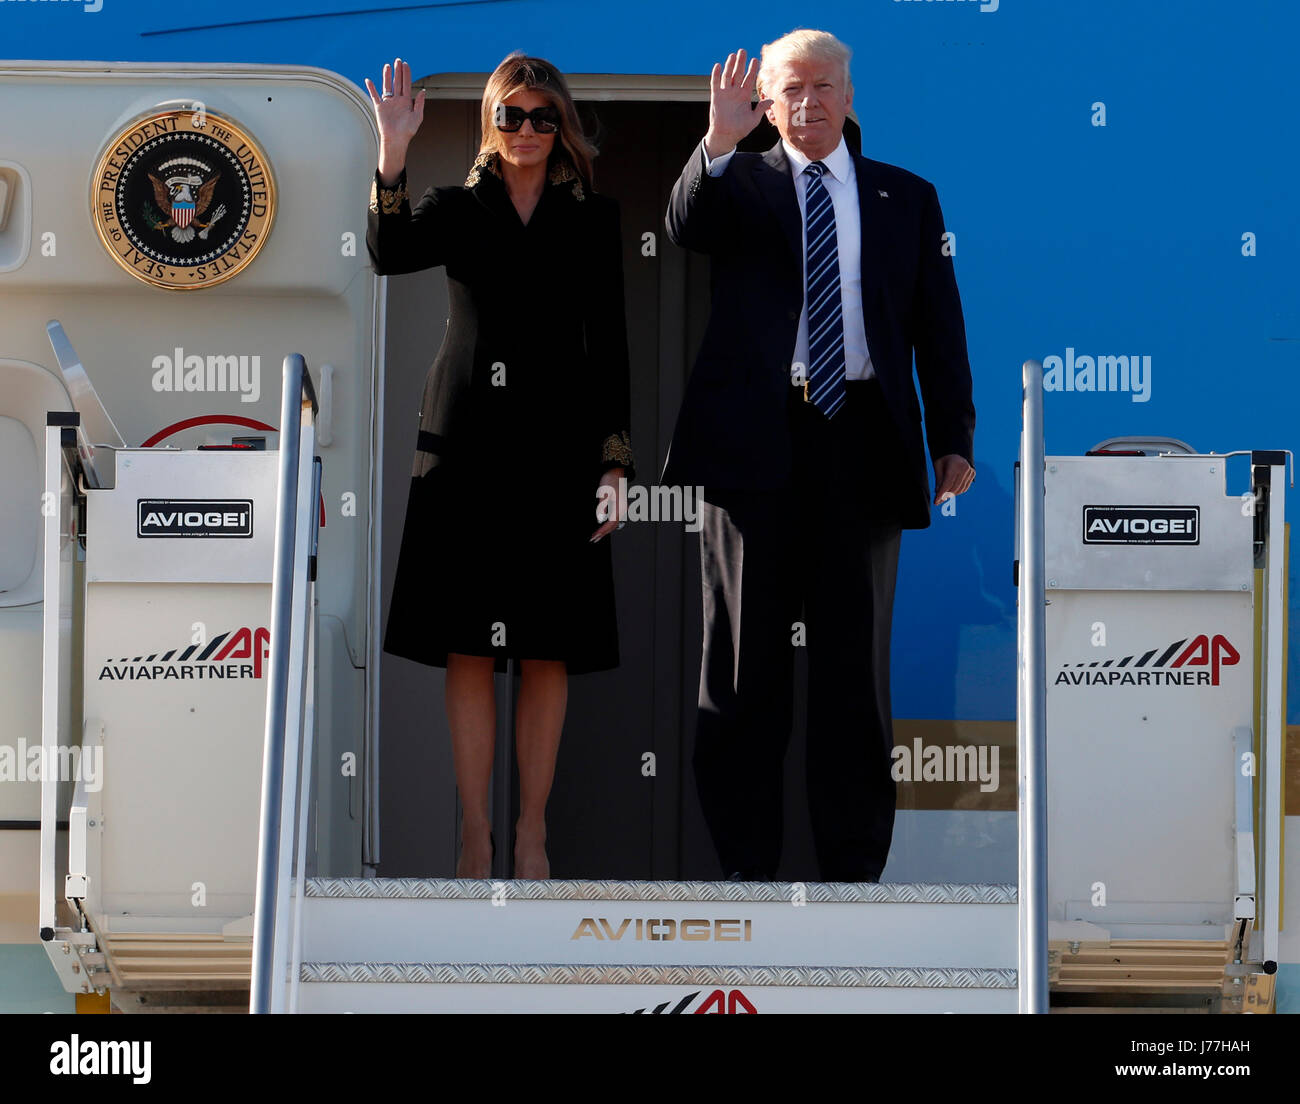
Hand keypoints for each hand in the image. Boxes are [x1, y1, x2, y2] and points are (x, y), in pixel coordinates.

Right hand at [365, 57, 425, 179]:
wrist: (396, 140)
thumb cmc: (407, 131)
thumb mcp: (417, 117)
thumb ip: (420, 104)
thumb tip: (423, 91)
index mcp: (406, 102)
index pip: (406, 85)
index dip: (406, 74)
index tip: (406, 64)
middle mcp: (397, 100)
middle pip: (397, 83)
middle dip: (398, 72)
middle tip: (398, 60)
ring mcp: (388, 103)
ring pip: (387, 86)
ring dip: (387, 76)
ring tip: (387, 66)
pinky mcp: (380, 107)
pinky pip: (375, 95)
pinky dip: (371, 88)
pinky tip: (368, 80)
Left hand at [591, 468, 626, 540]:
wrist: (615, 472)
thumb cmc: (610, 480)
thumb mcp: (603, 493)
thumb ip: (602, 507)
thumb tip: (600, 519)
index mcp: (619, 506)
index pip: (610, 523)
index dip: (602, 531)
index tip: (595, 535)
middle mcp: (622, 509)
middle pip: (613, 525)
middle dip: (603, 533)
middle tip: (594, 539)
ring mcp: (621, 508)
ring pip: (614, 523)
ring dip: (606, 530)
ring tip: (597, 535)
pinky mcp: (619, 506)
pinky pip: (615, 519)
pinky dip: (608, 525)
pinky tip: (603, 527)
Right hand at [704, 48, 772, 157]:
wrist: (726, 136)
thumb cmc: (740, 129)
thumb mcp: (753, 119)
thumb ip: (761, 109)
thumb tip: (771, 100)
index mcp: (744, 96)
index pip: (749, 79)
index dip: (752, 69)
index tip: (755, 59)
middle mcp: (735, 92)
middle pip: (738, 74)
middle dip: (741, 63)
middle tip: (743, 51)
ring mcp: (725, 93)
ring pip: (727, 76)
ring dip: (729, 66)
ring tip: (733, 55)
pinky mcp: (716, 96)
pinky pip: (715, 83)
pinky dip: (716, 74)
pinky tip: (718, 65)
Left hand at [933, 454, 974, 504]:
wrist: (955, 451)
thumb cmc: (944, 459)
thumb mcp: (938, 467)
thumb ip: (939, 480)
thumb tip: (937, 493)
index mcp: (955, 464)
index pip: (947, 483)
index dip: (941, 494)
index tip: (936, 502)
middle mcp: (964, 468)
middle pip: (954, 487)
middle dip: (945, 496)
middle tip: (938, 501)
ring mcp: (970, 471)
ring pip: (960, 489)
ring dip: (951, 494)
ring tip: (943, 497)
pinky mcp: (972, 473)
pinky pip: (965, 487)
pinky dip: (958, 491)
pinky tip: (951, 492)